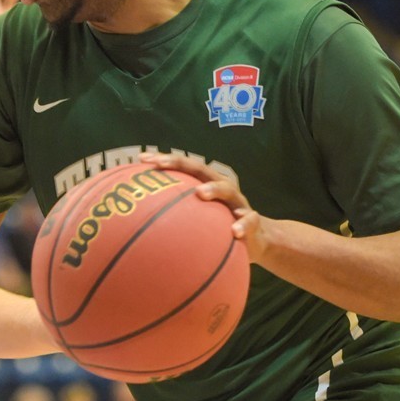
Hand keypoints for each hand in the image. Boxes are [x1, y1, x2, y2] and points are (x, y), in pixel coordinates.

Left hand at [142, 152, 270, 261]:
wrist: (258, 240)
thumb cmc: (220, 230)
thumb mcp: (199, 223)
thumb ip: (178, 220)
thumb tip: (141, 231)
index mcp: (206, 185)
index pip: (182, 167)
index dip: (163, 161)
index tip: (142, 160)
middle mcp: (222, 188)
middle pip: (201, 169)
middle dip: (181, 163)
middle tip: (162, 165)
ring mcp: (238, 203)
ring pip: (227, 189)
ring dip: (214, 189)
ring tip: (201, 193)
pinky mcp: (253, 220)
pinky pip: (250, 220)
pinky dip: (243, 224)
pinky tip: (235, 231)